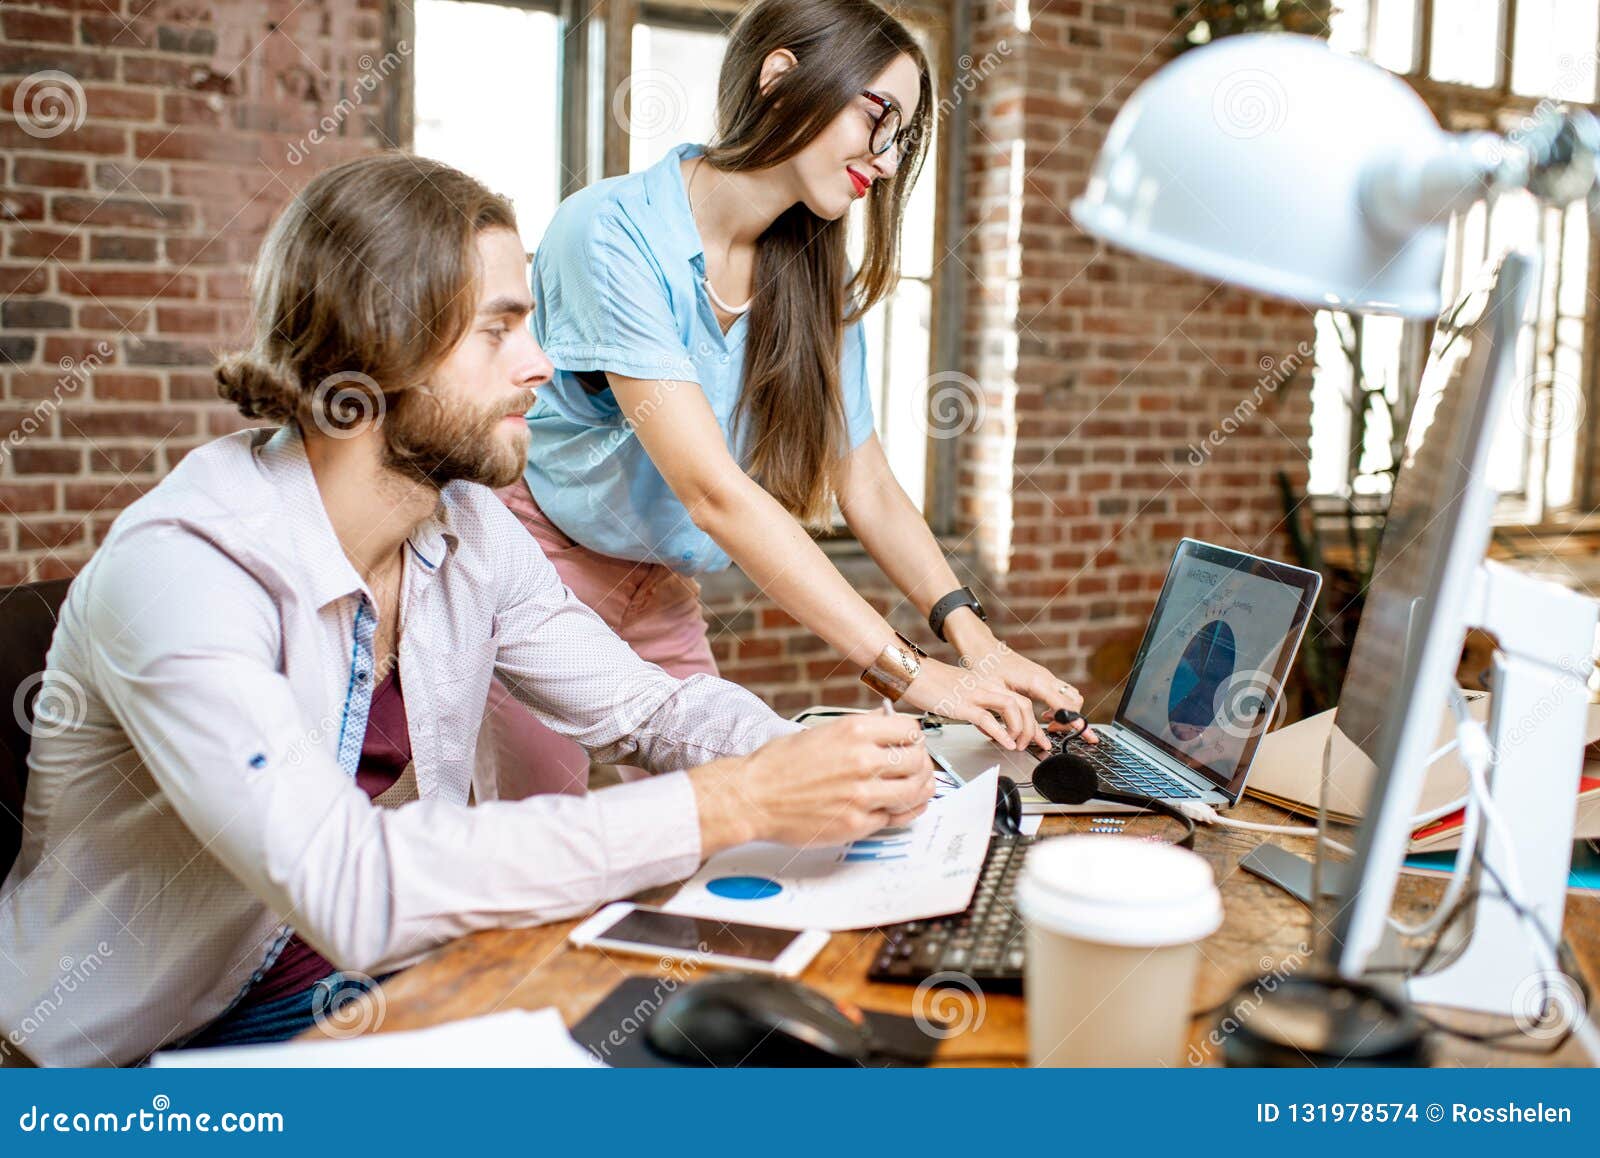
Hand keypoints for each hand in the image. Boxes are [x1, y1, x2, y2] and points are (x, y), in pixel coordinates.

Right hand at [689, 715, 935, 854]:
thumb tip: (885, 720)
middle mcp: (863, 760)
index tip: (912, 743)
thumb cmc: (777, 765)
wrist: (752, 797)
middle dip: (921, 763)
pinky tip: (904, 808)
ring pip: (913, 791)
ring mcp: (861, 794)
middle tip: (918, 767)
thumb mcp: (820, 731)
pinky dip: (902, 813)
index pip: (909, 730)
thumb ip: (858, 728)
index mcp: (854, 732)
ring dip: (920, 789)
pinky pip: (894, 818)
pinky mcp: (856, 823)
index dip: (914, 737)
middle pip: (917, 761)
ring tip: (918, 788)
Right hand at [898, 655, 1039, 750]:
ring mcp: (975, 693)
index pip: (1021, 700)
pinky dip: (1001, 733)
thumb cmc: (932, 684)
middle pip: (1023, 704)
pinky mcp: (962, 703)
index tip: (1034, 737)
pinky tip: (1005, 743)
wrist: (912, 673)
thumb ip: (979, 709)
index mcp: (989, 683)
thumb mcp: (963, 696)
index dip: (1031, 721)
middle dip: (1032, 728)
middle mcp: (987, 686)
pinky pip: (988, 718)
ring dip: (1020, 729)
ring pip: (1012, 708)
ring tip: (1017, 745)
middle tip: (1030, 744)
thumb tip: (989, 727)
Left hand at [955, 638, 1099, 747]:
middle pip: (1075, 701)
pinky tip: (1046, 714)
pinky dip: (1062, 706)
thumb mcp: (996, 692)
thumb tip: (1020, 730)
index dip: (1074, 720)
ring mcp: (1046, 677)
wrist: (984, 648)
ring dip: (1068, 712)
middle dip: (1071, 719)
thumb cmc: (987, 667)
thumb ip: (1012, 709)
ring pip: (1072, 696)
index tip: (1080, 731)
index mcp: (1037, 682)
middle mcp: (1046, 678)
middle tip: (1052, 730)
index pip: (1064, 704)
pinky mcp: (1043, 678)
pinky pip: (1063, 693)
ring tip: (1049, 723)